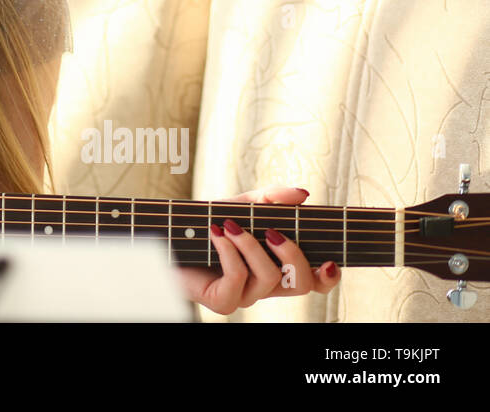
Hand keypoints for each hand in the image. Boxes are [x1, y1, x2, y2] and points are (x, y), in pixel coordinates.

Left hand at [176, 184, 341, 315]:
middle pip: (301, 284)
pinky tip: (216, 233)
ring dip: (251, 246)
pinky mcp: (221, 301)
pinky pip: (238, 280)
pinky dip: (230, 252)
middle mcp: (264, 285)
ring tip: (229, 225)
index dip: (329, 277)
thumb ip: (271, 198)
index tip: (330, 260)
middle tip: (271, 231)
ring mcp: (244, 296)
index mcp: (276, 266)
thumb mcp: (241, 205)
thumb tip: (302, 194)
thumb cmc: (206, 222)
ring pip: (269, 279)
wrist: (165, 235)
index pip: (314, 281)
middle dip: (292, 254)